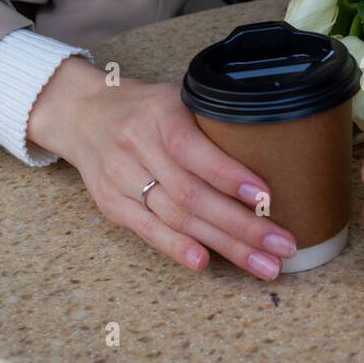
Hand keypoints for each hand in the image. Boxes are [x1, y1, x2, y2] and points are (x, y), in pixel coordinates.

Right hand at [28, 57, 295, 280]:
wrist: (81, 112)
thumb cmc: (147, 107)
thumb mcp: (178, 97)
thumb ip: (214, 123)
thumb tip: (278, 153)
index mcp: (159, 114)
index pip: (193, 149)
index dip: (229, 176)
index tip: (266, 197)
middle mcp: (136, 146)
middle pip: (192, 194)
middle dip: (242, 226)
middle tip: (282, 246)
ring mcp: (120, 177)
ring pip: (177, 218)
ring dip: (224, 246)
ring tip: (263, 265)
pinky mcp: (111, 203)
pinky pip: (147, 230)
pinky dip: (177, 248)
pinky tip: (205, 263)